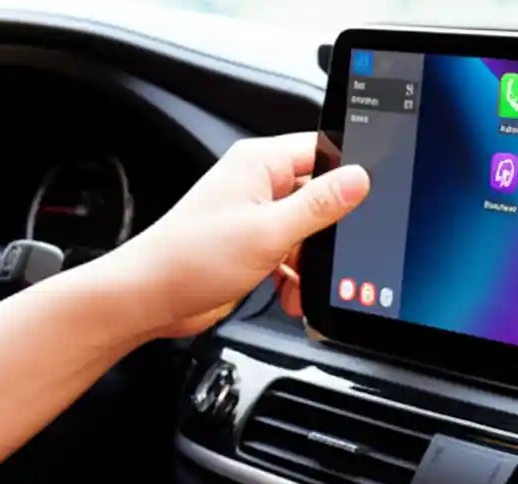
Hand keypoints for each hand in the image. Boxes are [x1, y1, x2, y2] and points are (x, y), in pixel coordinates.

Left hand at [99, 133, 368, 338]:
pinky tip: (289, 294)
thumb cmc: (191, 258)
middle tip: (332, 251)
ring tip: (302, 281)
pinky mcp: (251, 247)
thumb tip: (358, 178)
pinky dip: (295, 278)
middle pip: (319, 197)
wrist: (150, 299)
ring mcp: (254, 217)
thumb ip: (319, 206)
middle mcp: (257, 185)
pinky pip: (290, 257)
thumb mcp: (269, 231)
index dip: (348, 172)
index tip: (367, 200)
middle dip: (328, 232)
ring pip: (307, 233)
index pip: (321, 151)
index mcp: (259, 164)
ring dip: (310, 262)